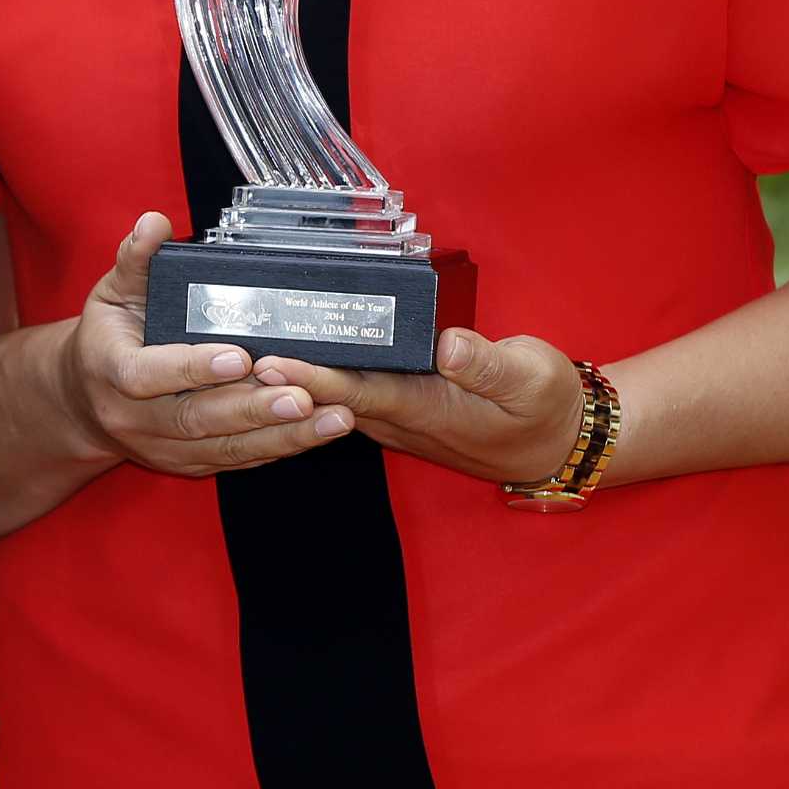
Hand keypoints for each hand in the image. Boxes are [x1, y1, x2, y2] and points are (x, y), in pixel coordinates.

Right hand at [59, 212, 356, 477]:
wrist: (85, 400)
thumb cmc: (108, 337)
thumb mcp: (113, 292)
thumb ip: (136, 258)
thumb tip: (154, 222)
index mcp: (111, 371)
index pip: (147, 375)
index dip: (193, 369)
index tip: (240, 356)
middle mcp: (135, 418)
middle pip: (197, 420)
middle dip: (254, 410)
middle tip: (305, 396)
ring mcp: (163, 447)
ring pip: (226, 447)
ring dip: (283, 435)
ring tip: (332, 417)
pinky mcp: (190, 462)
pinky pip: (238, 459)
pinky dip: (280, 447)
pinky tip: (318, 431)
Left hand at [253, 328, 584, 484]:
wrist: (558, 443)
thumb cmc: (546, 407)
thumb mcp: (532, 379)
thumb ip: (489, 365)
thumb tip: (449, 345)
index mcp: (427, 409)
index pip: (357, 392)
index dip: (313, 378)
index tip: (272, 363)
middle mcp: (400, 418)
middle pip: (330, 397)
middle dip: (282, 380)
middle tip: (229, 351)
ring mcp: (396, 417)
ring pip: (333, 398)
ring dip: (291, 382)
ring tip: (239, 350)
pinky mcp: (399, 408)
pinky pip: (348, 394)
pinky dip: (316, 378)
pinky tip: (286, 356)